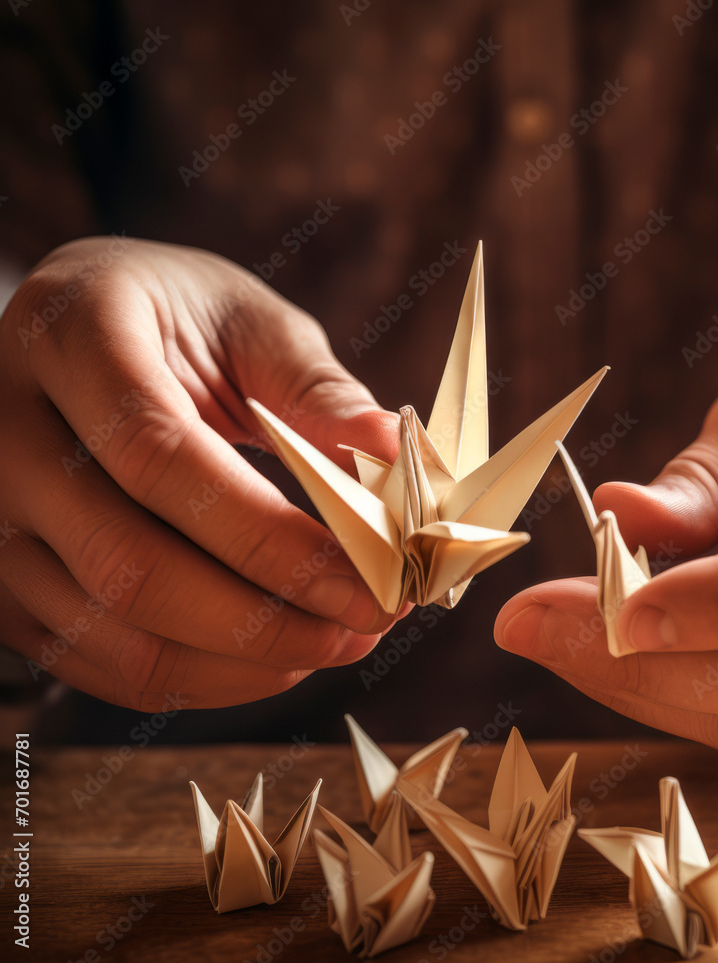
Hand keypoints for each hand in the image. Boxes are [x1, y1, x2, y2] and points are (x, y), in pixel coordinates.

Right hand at [0, 236, 402, 709]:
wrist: (80, 332)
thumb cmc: (178, 320)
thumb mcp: (250, 323)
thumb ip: (318, 391)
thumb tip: (398, 457)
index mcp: (71, 337)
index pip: (160, 458)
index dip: (271, 537)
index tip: (369, 579)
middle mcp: (1, 433)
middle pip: (129, 564)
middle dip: (266, 617)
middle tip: (369, 623)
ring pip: (113, 630)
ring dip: (243, 660)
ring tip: (337, 639)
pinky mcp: (4, 582)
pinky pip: (99, 660)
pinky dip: (200, 677)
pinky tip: (275, 655)